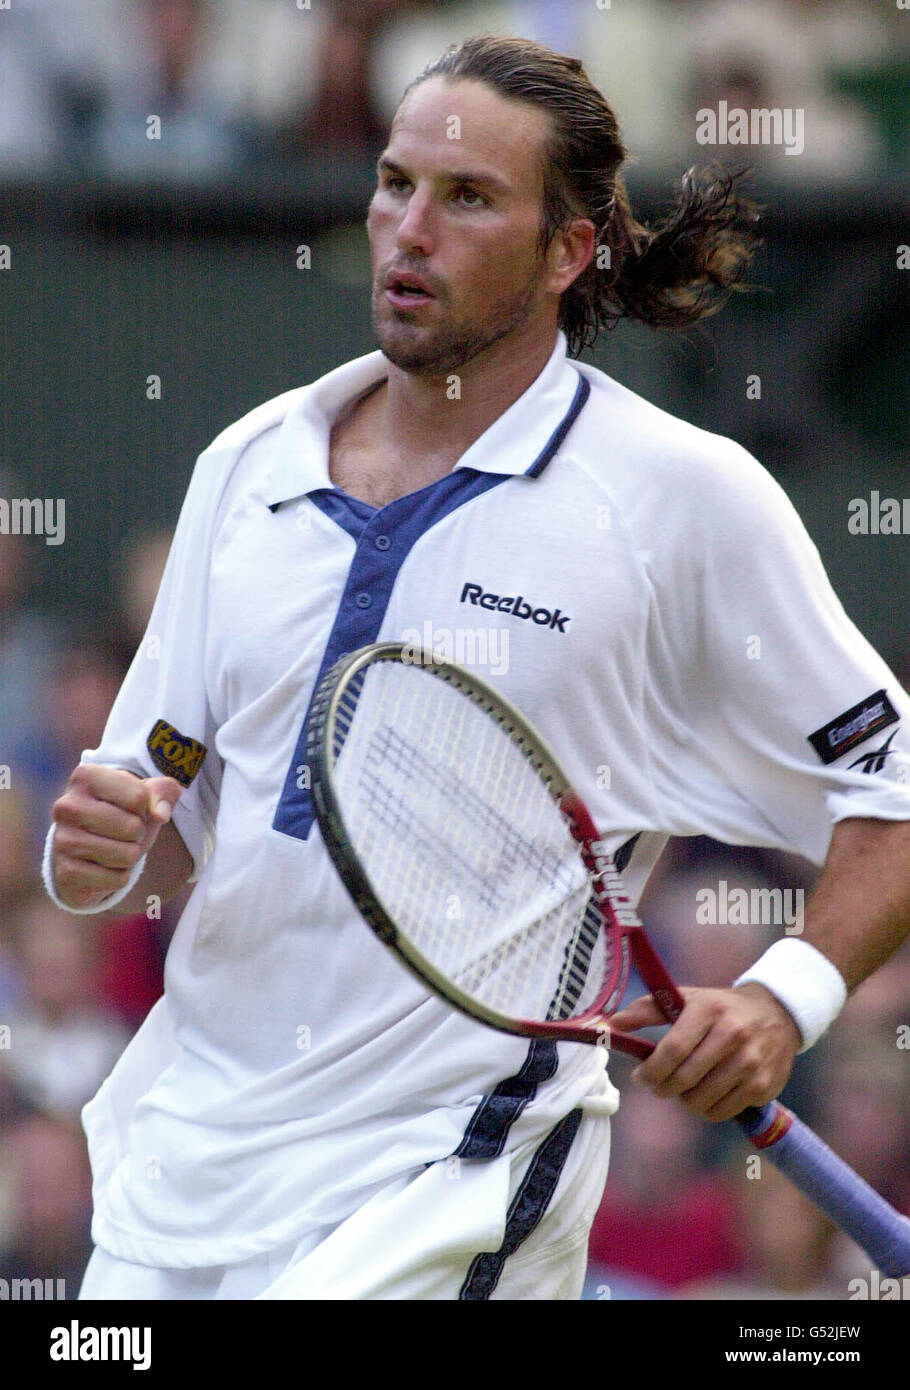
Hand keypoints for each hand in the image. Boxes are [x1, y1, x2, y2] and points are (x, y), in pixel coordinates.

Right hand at [51, 765, 182, 909]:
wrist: (85, 850)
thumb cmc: (121, 814)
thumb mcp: (146, 795)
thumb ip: (164, 790)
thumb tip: (161, 814)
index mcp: (85, 776)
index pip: (139, 796)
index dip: (145, 807)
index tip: (129, 808)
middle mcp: (66, 805)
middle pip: (133, 827)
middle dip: (138, 833)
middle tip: (122, 832)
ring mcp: (62, 840)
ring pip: (128, 855)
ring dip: (130, 856)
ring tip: (113, 848)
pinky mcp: (66, 873)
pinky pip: (118, 879)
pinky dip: (119, 877)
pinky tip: (102, 867)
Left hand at [609, 983, 801, 1121]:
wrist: (776, 1014)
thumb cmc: (720, 1008)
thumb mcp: (686, 998)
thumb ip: (646, 1009)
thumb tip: (610, 1024)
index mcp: (709, 1010)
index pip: (672, 1050)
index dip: (651, 1071)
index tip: (641, 1077)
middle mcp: (733, 1035)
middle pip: (684, 1080)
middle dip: (663, 1088)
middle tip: (659, 1085)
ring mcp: (751, 1063)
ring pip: (701, 1101)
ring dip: (684, 1100)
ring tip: (685, 1086)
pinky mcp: (763, 1086)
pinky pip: (721, 1112)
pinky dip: (707, 1108)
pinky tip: (708, 1091)